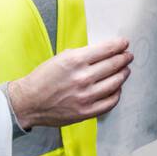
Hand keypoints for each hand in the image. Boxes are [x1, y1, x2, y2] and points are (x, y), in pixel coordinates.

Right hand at [7, 39, 132, 128]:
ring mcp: (86, 96)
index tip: (124, 44)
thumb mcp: (61, 58)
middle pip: (114, 65)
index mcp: (75, 61)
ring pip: (116, 83)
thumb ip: (83, 55)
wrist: (28, 102)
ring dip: (123, 74)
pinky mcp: (86, 111)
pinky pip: (110, 102)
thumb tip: (104, 52)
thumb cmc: (43, 79)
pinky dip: (117, 93)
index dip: (119, 45)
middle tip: (128, 56)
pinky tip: (116, 88)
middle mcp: (82, 78)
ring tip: (125, 70)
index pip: (107, 50)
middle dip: (124, 58)